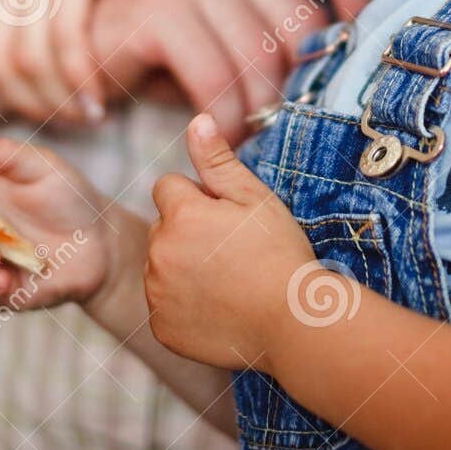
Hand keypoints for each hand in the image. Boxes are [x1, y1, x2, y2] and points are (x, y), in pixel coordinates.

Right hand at [92, 0, 371, 144]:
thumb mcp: (229, 30)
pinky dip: (222, 120)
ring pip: (259, 58)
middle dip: (297, 89)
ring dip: (257, 114)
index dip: (362, 4)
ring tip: (249, 137)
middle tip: (283, 124)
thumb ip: (277, 33)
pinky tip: (215, 133)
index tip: (360, 55)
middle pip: (301, 24)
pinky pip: (214, 79)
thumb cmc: (165, 48)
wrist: (79, 49)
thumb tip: (340, 77)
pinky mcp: (157, 8)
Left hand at [145, 113, 312, 368]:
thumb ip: (217, 159)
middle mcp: (159, 252)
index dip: (199, 199)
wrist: (293, 324)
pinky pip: (163, 305)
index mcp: (180, 215)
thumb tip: (196, 121)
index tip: (227, 220)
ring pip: (160, 266)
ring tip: (227, 282)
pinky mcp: (162, 328)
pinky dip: (182, 306)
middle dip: (187, 232)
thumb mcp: (254, 198)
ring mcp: (157, 294)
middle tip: (230, 252)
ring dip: (182, 267)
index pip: (168, 188)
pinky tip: (218, 309)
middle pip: (162, 227)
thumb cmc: (280, 254)